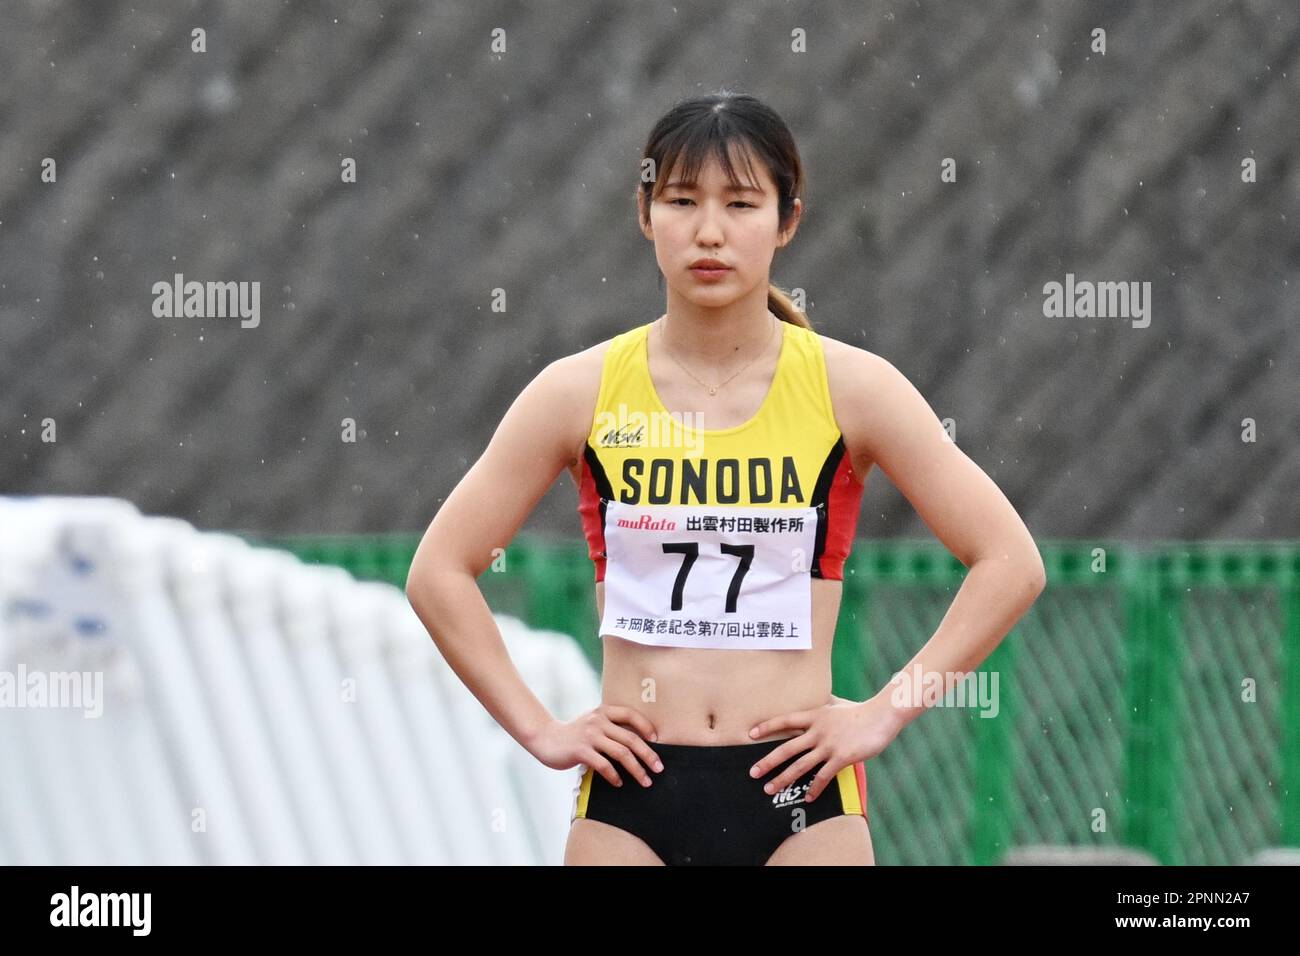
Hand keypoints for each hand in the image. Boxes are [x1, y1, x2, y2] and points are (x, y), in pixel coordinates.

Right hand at [527, 704, 662, 788]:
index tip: (658, 741)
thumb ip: (611, 727)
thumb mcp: (594, 723)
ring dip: (636, 770)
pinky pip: (604, 765)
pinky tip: (619, 783)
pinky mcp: (581, 751)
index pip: (631, 715)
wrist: (546, 739)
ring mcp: (589, 736)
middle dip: (648, 755)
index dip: (647, 727)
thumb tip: (641, 742)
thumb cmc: (575, 734)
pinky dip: (614, 776)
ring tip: (645, 781)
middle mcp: (598, 721)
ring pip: (621, 754)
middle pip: (631, 738)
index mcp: (603, 711)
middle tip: (659, 768)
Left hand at [746, 694, 902, 802]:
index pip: (785, 720)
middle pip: (787, 748)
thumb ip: (825, 704)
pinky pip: (823, 776)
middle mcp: (818, 731)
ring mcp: (829, 745)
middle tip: (753, 773)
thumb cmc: (860, 710)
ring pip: (800, 765)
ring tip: (770, 789)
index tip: (751, 734)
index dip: (767, 727)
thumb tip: (821, 697)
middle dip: (768, 762)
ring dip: (783, 779)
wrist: (881, 715)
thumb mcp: (837, 703)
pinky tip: (807, 798)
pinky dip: (814, 788)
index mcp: (815, 715)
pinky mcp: (842, 757)